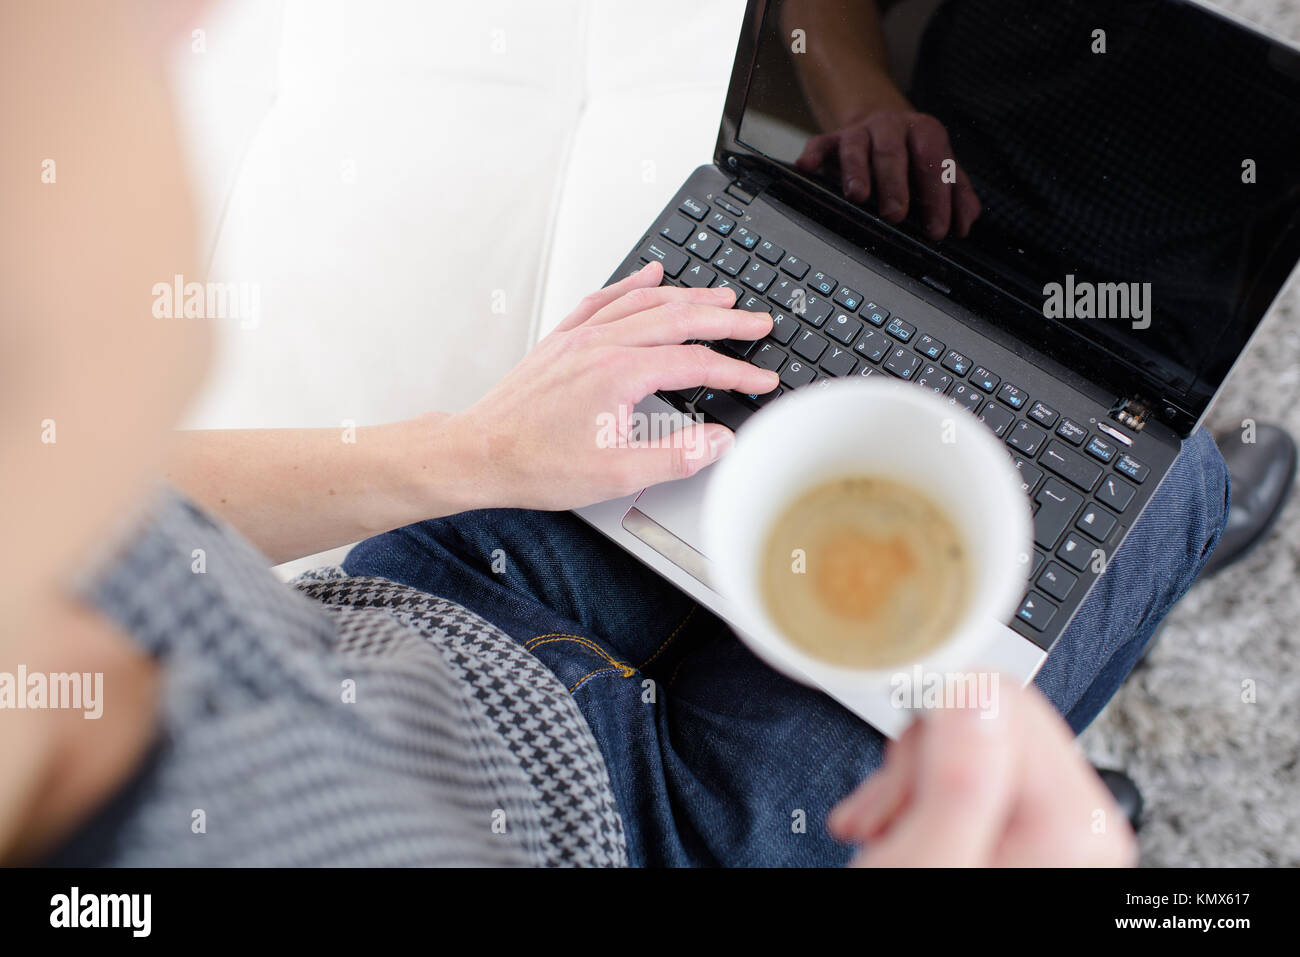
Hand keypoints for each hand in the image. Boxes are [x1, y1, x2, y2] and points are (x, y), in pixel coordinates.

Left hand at [444, 261, 778, 509]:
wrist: (478, 453)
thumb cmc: (534, 464)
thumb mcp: (616, 473)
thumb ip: (675, 456)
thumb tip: (718, 442)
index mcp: (619, 373)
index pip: (695, 363)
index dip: (736, 370)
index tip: (762, 378)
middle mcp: (601, 345)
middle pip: (678, 318)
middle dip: (725, 319)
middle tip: (757, 321)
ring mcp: (579, 338)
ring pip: (644, 301)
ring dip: (687, 295)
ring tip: (719, 298)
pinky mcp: (562, 341)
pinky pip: (604, 298)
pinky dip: (632, 283)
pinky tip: (649, 274)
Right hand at [796, 111, 981, 240]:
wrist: (878, 123)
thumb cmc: (912, 155)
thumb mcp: (938, 169)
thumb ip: (957, 193)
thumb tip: (967, 222)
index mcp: (924, 133)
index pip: (933, 161)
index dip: (938, 196)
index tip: (937, 229)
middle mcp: (891, 127)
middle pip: (893, 152)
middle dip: (895, 184)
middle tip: (897, 214)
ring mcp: (858, 132)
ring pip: (856, 146)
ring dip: (856, 170)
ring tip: (858, 196)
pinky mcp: (830, 140)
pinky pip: (819, 144)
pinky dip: (812, 155)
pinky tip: (806, 168)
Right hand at [828, 679, 1137, 866]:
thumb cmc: (920, 945)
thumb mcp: (927, 865)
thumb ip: (962, 775)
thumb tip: (973, 689)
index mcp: (1072, 824)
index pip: (1000, 698)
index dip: (931, 725)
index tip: (896, 772)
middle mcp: (1080, 826)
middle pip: (992, 718)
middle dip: (922, 755)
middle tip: (892, 811)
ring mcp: (1058, 835)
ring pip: (978, 743)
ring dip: (916, 777)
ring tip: (889, 828)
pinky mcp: (1033, 840)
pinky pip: (978, 776)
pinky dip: (925, 795)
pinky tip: (903, 831)